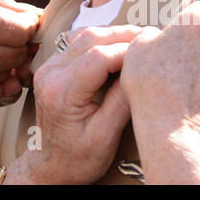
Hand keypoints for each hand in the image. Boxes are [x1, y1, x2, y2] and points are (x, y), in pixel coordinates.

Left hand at [6, 25, 142, 183]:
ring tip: (139, 40)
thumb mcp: (106, 135)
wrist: (51, 165)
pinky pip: (77, 43)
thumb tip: (141, 69)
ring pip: (83, 36)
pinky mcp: (52, 67)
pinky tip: (119, 46)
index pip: (98, 57)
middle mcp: (49, 74)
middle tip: (151, 36)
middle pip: (90, 39)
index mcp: (61, 92)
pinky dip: (100, 40)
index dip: (127, 50)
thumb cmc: (78, 157)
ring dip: (112, 34)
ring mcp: (47, 68)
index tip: (151, 51)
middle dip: (123, 35)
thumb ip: (122, 101)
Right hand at [119, 0, 199, 183]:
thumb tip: (158, 37)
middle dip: (199, 41)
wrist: (173, 128)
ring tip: (186, 80)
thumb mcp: (137, 45)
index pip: (196, 9)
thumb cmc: (151, 82)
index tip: (171, 38)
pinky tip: (196, 95)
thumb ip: (152, 32)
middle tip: (176, 60)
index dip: (182, 23)